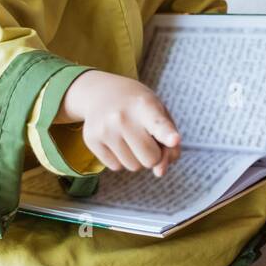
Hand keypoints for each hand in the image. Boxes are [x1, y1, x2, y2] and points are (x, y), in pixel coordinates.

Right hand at [58, 70, 180, 176]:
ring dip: (137, 157)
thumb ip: (168, 142)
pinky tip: (117, 140)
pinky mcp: (91, 140)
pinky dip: (121, 159)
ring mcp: (104, 129)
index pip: (158, 124)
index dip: (167, 134)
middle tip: (147, 138)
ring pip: (133, 167)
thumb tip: (159, 172)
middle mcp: (122, 117)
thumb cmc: (139, 106)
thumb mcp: (160, 113)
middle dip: (154, 155)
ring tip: (130, 136)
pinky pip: (116, 167)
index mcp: (145, 105)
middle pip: (150, 159)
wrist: (102, 92)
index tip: (175, 140)